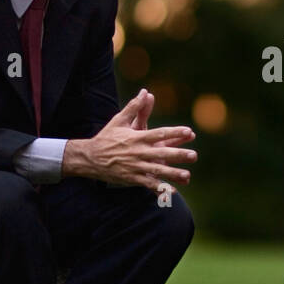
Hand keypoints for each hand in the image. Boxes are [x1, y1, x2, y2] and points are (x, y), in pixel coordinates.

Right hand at [62, 89, 196, 190]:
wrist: (90, 157)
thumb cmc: (106, 137)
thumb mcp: (119, 120)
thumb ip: (134, 107)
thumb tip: (145, 91)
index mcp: (137, 138)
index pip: (159, 134)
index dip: (175, 133)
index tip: (189, 132)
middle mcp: (138, 152)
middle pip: (161, 153)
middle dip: (178, 155)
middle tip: (194, 155)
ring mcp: (135, 166)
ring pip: (157, 171)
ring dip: (173, 174)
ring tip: (187, 176)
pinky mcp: (131, 178)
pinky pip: (147, 184)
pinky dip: (159, 188)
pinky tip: (171, 192)